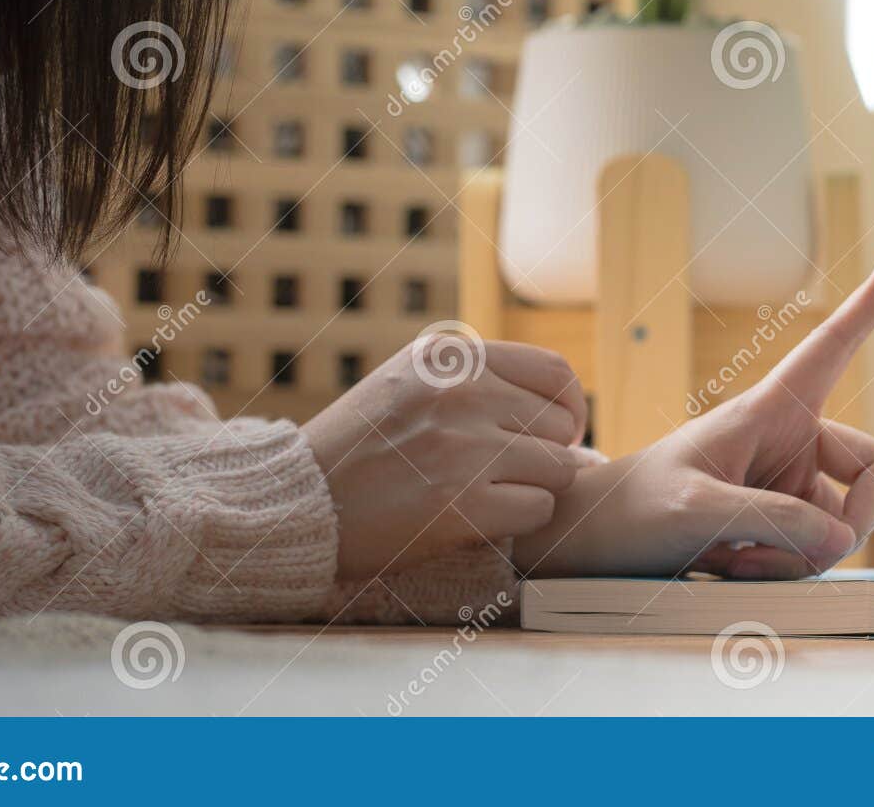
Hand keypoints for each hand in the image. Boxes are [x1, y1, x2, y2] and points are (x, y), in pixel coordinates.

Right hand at [304, 338, 602, 579]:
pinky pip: (539, 508)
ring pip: (559, 467)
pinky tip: (483, 518)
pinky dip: (521, 518)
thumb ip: (481, 384)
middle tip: (514, 474)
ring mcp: (464, 448)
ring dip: (536, 487)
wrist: (299, 501)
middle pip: (559, 424)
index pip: (554, 371)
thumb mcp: (411, 381)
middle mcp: (463, 392)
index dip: (568, 407)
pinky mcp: (462, 505)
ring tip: (493, 494)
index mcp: (452, 356)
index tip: (558, 433)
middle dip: (548, 453)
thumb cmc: (359, 447)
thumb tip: (574, 424)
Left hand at [511, 229, 873, 579]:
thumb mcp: (694, 512)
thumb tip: (845, 540)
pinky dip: (787, 568)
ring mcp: (794, 482)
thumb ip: (773, 524)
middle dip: (853, 524)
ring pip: (849, 527)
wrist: (599, 544)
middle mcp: (793, 438)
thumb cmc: (635, 510)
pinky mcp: (788, 522)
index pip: (835, 342)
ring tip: (735, 556)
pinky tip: (736, 564)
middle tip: (805, 555)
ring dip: (800, 556)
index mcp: (771, 407)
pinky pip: (823, 552)